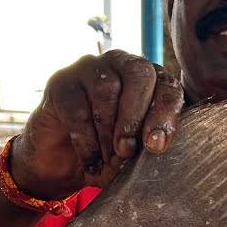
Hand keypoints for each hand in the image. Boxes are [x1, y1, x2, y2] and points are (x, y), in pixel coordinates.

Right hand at [10, 50, 185, 199]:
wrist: (63, 162)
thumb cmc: (108, 153)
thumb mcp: (134, 156)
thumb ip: (148, 146)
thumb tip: (154, 145)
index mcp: (150, 79)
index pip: (166, 84)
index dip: (165, 113)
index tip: (156, 145)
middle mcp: (121, 64)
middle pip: (137, 73)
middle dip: (135, 117)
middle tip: (127, 151)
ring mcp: (88, 68)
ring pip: (106, 89)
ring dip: (108, 131)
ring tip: (108, 158)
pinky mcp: (60, 82)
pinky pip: (77, 107)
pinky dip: (86, 140)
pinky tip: (90, 160)